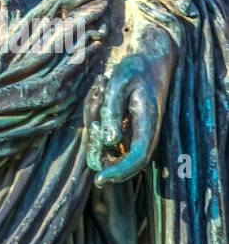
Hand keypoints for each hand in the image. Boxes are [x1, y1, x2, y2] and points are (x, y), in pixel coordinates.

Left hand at [86, 46, 172, 186]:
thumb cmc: (135, 71)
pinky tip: (101, 92)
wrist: (148, 63)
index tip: (98, 180)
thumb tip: (109, 142)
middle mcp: (142, 137)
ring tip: (102, 88)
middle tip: (98, 98)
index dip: (118, 173)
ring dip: (94, 120)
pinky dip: (94, 116)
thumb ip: (113, 111)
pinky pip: (100, 134)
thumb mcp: (120, 83)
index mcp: (149, 127)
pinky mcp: (122, 132)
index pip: (136, 160)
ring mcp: (132, 136)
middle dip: (95, 139)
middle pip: (114, 160)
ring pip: (103, 146)